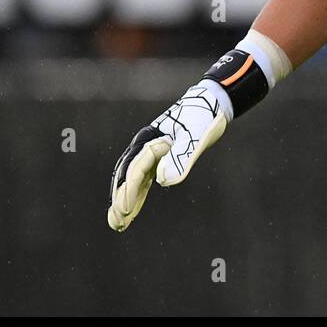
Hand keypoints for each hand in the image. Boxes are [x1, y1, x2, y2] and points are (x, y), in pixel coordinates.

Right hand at [107, 84, 228, 231]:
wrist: (211, 102)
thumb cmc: (202, 117)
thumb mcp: (195, 136)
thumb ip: (180, 157)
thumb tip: (162, 181)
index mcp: (150, 140)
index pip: (135, 169)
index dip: (129, 190)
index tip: (125, 210)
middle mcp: (145, 146)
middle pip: (126, 176)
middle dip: (120, 199)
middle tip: (116, 222)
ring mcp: (150, 153)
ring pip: (132, 180)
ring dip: (125, 200)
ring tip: (118, 224)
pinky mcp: (159, 159)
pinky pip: (142, 180)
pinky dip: (136, 195)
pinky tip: (132, 211)